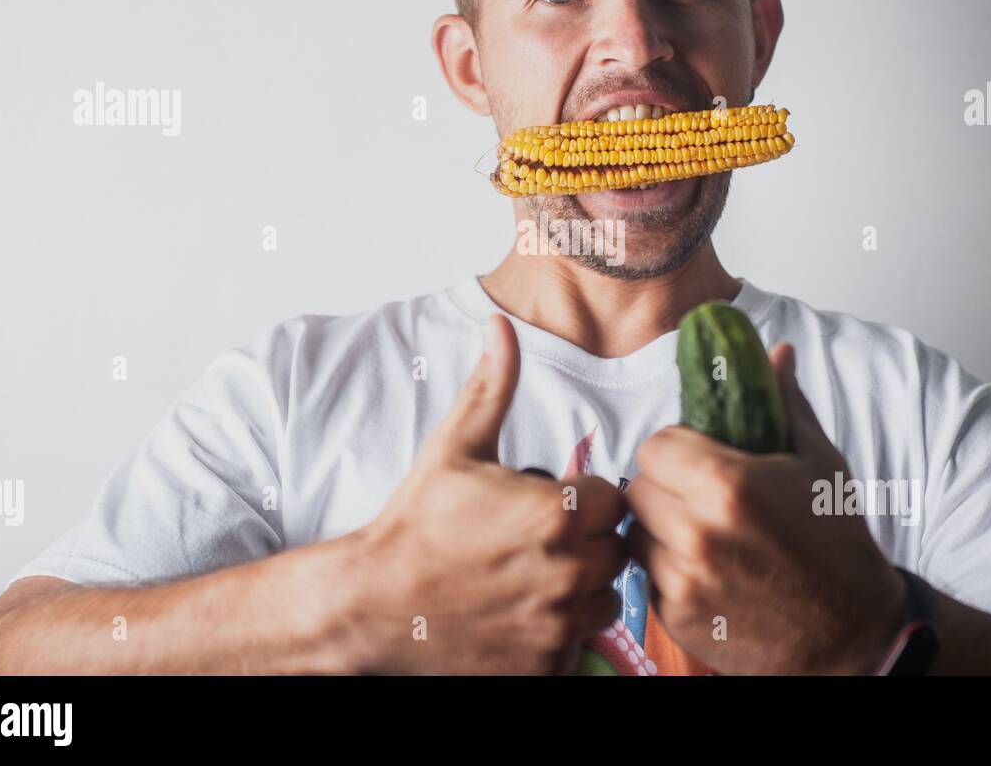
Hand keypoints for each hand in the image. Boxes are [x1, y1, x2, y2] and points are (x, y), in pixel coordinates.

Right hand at [331, 314, 627, 674]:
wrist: (372, 605)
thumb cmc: (415, 523)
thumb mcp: (455, 447)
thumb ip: (492, 386)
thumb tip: (502, 325)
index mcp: (558, 512)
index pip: (615, 498)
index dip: (584, 498)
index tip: (548, 503)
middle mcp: (568, 570)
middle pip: (617, 549)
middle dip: (587, 541)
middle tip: (538, 540)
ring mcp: (559, 624)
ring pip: (606, 598)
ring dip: (581, 587)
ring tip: (531, 576)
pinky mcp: (547, 665)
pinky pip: (581, 644)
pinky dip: (559, 631)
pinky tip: (518, 613)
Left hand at [624, 342, 905, 673]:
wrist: (855, 635)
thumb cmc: (839, 544)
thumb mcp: (819, 463)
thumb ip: (785, 402)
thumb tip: (776, 349)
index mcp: (729, 484)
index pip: (655, 445)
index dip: (676, 448)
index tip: (699, 458)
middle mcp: (697, 532)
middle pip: (639, 487)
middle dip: (665, 487)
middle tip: (701, 496)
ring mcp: (683, 579)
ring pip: (637, 532)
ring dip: (660, 528)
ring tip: (705, 533)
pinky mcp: (677, 617)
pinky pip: (647, 576)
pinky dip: (668, 569)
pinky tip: (709, 570)